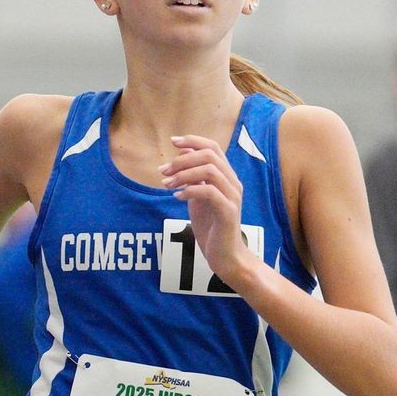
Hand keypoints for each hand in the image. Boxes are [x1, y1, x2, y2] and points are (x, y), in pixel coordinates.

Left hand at [160, 134, 247, 275]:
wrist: (224, 255)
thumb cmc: (211, 226)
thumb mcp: (197, 197)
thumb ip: (191, 177)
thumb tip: (179, 156)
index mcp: (226, 177)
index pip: (213, 147)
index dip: (193, 141)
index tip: (172, 142)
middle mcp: (233, 183)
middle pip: (209, 155)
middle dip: (182, 159)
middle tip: (163, 171)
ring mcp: (233, 196)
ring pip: (210, 170)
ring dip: (184, 174)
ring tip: (167, 185)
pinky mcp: (228, 212)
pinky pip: (209, 192)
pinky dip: (190, 190)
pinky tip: (177, 197)